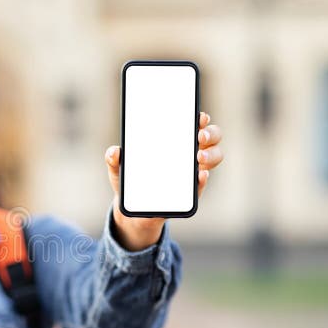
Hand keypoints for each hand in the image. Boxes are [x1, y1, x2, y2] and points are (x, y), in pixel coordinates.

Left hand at [104, 111, 223, 250]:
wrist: (134, 210)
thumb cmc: (130, 182)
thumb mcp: (118, 169)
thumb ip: (113, 159)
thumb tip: (114, 151)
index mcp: (174, 141)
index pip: (193, 124)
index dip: (201, 119)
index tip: (199, 116)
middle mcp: (189, 153)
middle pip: (211, 137)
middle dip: (210, 134)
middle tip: (199, 137)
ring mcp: (193, 172)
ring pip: (214, 157)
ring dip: (211, 155)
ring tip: (199, 158)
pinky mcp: (192, 193)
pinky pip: (202, 185)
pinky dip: (203, 179)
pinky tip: (200, 175)